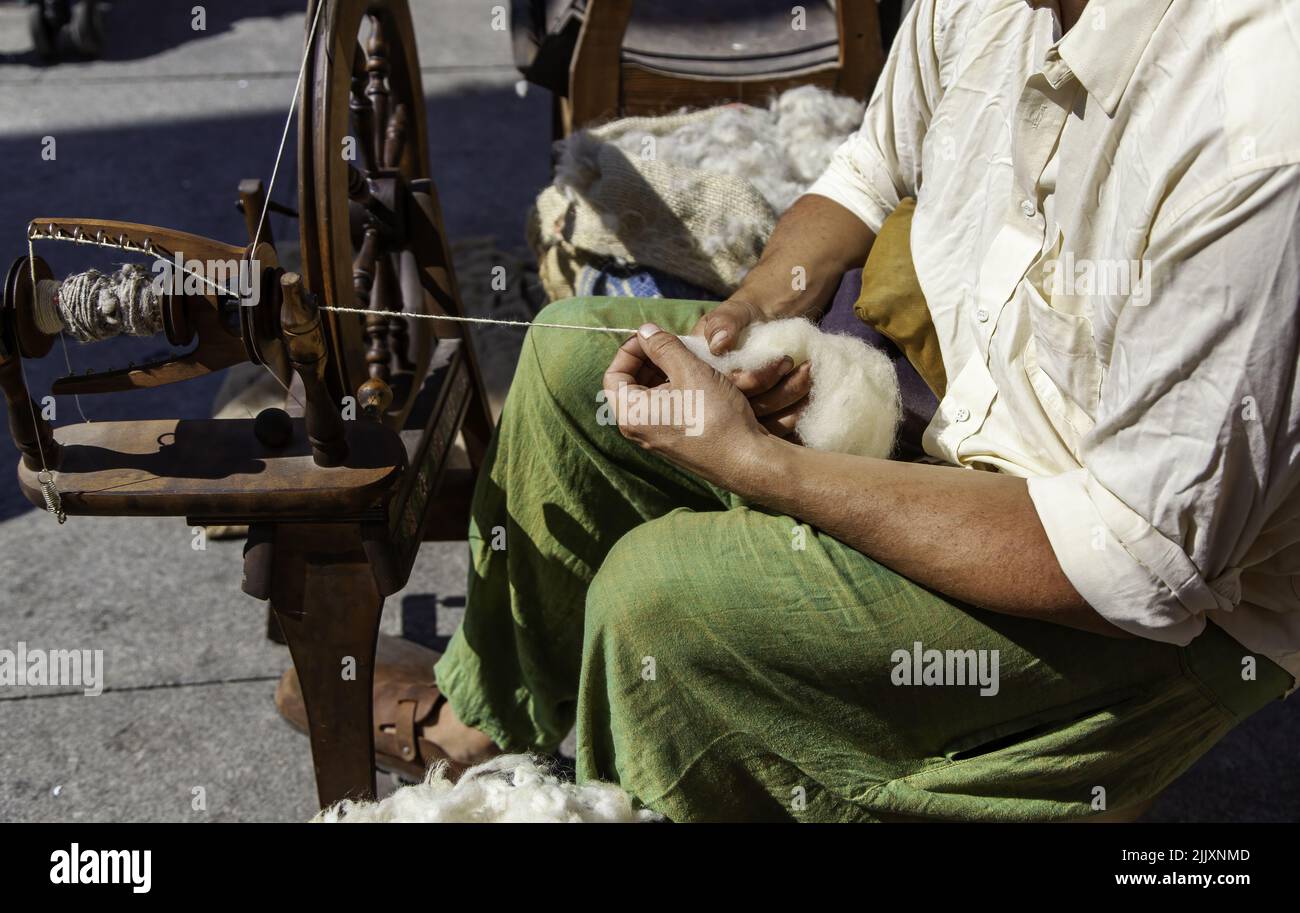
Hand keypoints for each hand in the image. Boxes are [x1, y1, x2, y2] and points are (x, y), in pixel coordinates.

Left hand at [602, 324, 771, 484]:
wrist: (746, 459)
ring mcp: (655, 437)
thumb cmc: (716, 416)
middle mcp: (637, 429)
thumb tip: (645, 331)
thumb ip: (663, 347)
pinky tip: (697, 379)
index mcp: (631, 414)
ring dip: (663, 373)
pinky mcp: (674, 440)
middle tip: (672, 344)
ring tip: (688, 358)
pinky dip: (674, 389)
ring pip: (649, 395)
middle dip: (647, 359)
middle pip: (629, 385)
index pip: (613, 374)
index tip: (653, 337)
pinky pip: (664, 408)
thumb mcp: (689, 370)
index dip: (629, 350)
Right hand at [691, 298, 812, 439]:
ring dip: (792, 400)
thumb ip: (722, 323)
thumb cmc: (741, 319)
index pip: (725, 391)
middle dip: (780, 391)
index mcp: (701, 380)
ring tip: (809, 373)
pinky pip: (777, 431)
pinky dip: (797, 416)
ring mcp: (738, 417)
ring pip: (766, 423)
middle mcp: (717, 404)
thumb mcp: (731, 314)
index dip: (755, 380)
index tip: (784, 360)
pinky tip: (812, 398)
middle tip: (804, 368)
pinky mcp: (758, 424)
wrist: (760, 327)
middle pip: (747, 411)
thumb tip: (719, 344)